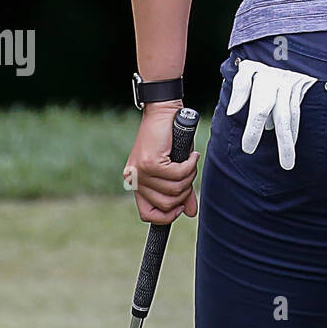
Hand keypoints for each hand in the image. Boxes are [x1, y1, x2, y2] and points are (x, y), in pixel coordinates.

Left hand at [124, 103, 198, 224]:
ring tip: (191, 161)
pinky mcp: (150, 162)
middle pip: (166, 204)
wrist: (163, 111)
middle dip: (184, 192)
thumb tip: (191, 212)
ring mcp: (141, 172)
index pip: (147, 214)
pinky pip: (178, 174)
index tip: (181, 207)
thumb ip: (181, 190)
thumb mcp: (174, 168)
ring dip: (189, 176)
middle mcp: (135, 180)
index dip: (166, 216)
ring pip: (174, 189)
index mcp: (137, 183)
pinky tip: (191, 155)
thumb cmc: (169, 138)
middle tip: (189, 174)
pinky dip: (190, 165)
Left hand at [228, 60, 317, 169]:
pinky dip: (295, 128)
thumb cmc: (257, 66)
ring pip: (293, 116)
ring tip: (289, 161)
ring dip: (291, 139)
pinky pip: (298, 111)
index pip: (260, 109)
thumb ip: (239, 89)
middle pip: (282, 117)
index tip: (248, 149)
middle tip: (285, 164)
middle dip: (283, 142)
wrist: (283, 45)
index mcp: (263, 79)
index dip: (254, 130)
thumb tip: (232, 111)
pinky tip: (292, 141)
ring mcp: (294, 84)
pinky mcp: (302, 86)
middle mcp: (281, 82)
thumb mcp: (244, 70)